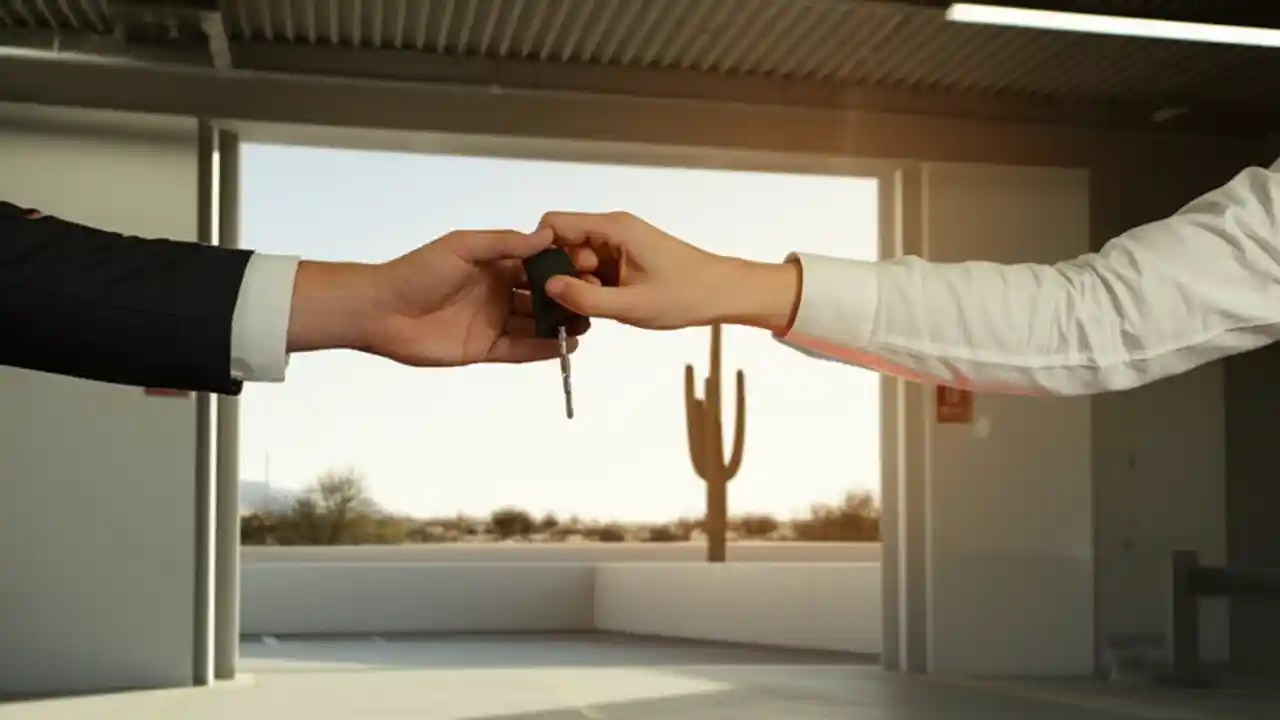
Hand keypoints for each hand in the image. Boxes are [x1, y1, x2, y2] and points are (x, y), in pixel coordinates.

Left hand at [287, 229, 589, 364]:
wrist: (381, 311)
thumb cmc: (418, 272)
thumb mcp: (463, 248)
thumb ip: (504, 243)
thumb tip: (546, 236)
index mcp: (493, 265)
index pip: (535, 265)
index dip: (561, 267)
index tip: (589, 268)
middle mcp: (496, 293)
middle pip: (539, 296)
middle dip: (566, 298)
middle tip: (596, 301)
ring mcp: (491, 322)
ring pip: (533, 324)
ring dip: (558, 324)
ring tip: (587, 325)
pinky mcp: (483, 348)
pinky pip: (518, 349)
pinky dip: (541, 349)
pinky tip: (563, 347)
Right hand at [537, 211, 800, 330]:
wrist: (723, 293)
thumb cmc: (684, 296)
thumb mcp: (631, 305)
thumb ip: (586, 297)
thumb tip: (547, 287)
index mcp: (612, 228)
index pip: (554, 223)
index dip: (541, 250)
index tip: (544, 283)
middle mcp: (611, 229)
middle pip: (564, 243)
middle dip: (563, 273)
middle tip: (582, 303)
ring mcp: (618, 244)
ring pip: (577, 259)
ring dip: (580, 284)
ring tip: (602, 308)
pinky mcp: (624, 259)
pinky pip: (594, 269)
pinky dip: (594, 288)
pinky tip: (609, 306)